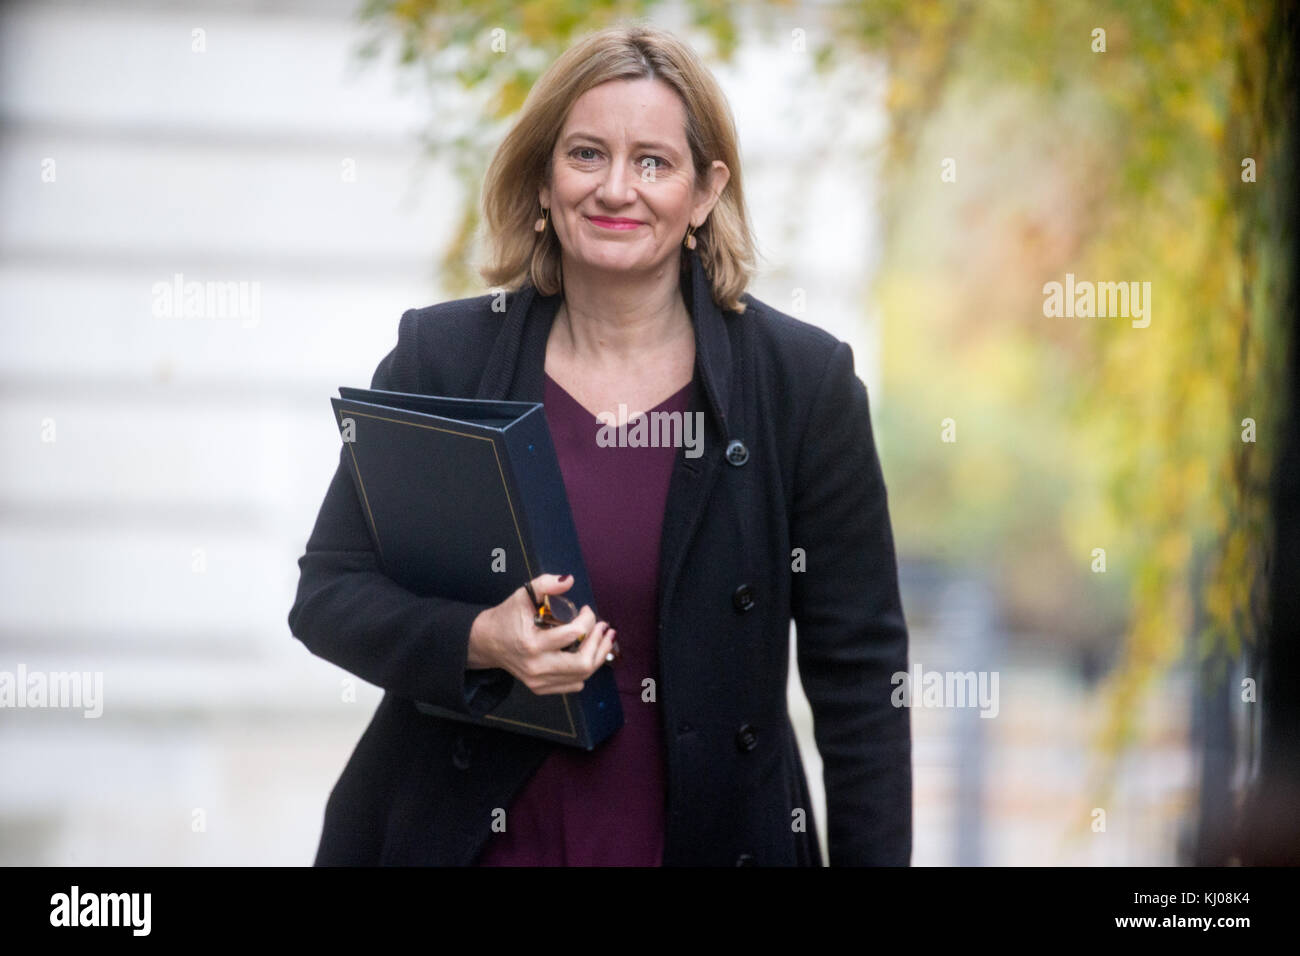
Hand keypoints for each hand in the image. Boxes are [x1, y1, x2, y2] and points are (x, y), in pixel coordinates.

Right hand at [467, 573, 615, 695]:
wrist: (488, 642)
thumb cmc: (507, 617)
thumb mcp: (523, 595)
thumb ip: (546, 584)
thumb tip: (569, 579)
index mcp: (532, 643)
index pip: (572, 635)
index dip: (587, 620)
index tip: (586, 610)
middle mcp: (536, 666)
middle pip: (582, 663)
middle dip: (599, 643)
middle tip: (603, 627)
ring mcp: (539, 680)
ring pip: (582, 675)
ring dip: (598, 655)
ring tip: (604, 639)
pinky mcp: (541, 687)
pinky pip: (574, 685)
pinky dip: (586, 670)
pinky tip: (589, 654)